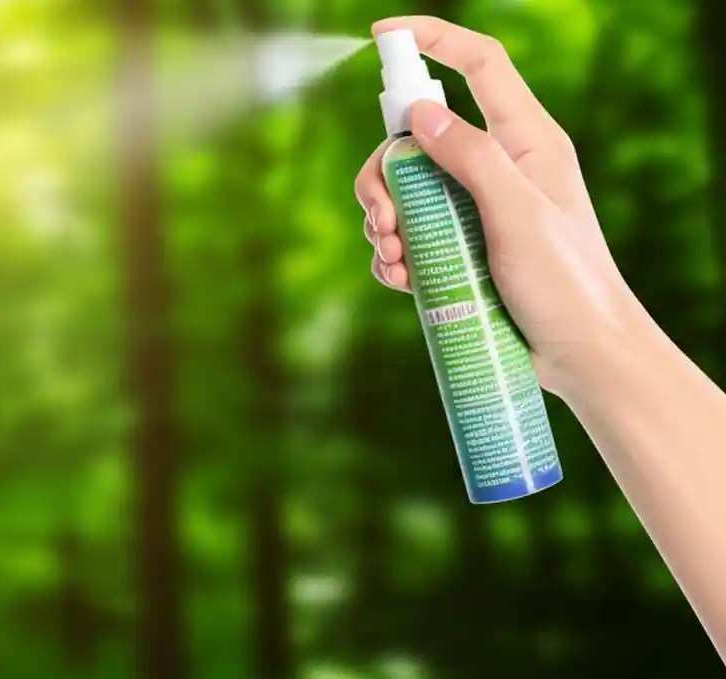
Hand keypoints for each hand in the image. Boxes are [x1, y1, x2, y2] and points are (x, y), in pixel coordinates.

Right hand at [354, 16, 648, 397]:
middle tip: (381, 220)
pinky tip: (401, 279)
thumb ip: (471, 157)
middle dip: (382, 176)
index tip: (382, 37)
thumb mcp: (518, 214)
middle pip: (416, 139)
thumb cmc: (566, 284)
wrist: (582, 357)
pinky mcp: (459, 250)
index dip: (433, 39)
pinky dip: (393, 256)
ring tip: (394, 260)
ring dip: (382, 223)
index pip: (479, 64)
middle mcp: (496, 168)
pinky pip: (408, 237)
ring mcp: (475, 210)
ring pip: (402, 192)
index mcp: (525, 141)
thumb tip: (419, 112)